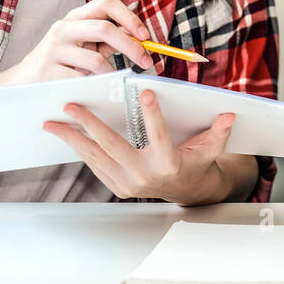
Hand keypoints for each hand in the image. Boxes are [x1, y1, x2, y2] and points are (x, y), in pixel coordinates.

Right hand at [7, 0, 154, 82]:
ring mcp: (54, 48)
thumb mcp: (83, 43)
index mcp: (76, 17)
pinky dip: (94, 84)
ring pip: (96, 59)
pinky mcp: (49, 70)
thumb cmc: (61, 60)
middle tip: (146, 61)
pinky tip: (92, 85)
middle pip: (105, 28)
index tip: (145, 35)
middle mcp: (64, 27)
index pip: (106, 3)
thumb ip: (108, 39)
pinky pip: (83, 79)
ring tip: (113, 78)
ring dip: (112, 71)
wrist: (24, 79)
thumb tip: (139, 37)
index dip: (129, 17)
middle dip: (131, 46)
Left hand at [42, 88, 237, 204]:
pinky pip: (94, 165)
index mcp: (169, 164)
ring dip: (73, 139)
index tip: (146, 93)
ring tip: (53, 123)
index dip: (154, 115)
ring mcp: (128, 184)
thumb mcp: (211, 148)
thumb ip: (218, 132)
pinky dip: (79, 149)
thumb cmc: (196, 162)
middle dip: (90, 125)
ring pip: (96, 157)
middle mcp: (145, 176)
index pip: (160, 136)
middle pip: (114, 146)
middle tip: (72, 106)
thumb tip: (230, 115)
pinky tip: (66, 135)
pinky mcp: (117, 187)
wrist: (187, 191)